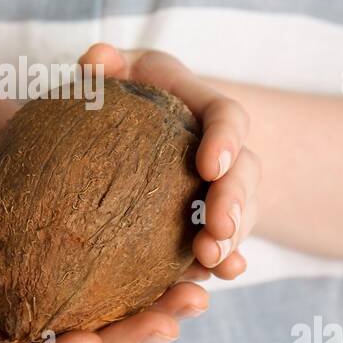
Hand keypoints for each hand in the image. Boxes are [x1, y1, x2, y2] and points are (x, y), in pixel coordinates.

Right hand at [0, 72, 213, 342]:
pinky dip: (157, 254)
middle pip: (75, 335)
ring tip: (201, 289)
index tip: (87, 342)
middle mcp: (17, 287)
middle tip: (175, 316)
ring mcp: (47, 263)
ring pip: (106, 303)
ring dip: (155, 304)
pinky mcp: (72, 231)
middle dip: (127, 336)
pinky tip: (198, 235)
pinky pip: (119, 254)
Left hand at [78, 43, 260, 279]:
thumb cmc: (118, 96)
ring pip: (243, 215)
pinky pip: (224, 245)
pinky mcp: (211, 224)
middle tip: (217, 228)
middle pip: (245, 173)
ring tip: (210, 263)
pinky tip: (210, 282)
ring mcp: (224, 190)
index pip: (228, 117)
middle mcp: (224, 149)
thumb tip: (97, 59)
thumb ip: (104, 67)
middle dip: (236, 202)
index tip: (209, 165)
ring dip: (230, 240)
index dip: (226, 139)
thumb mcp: (115, 75)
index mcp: (201, 106)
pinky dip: (221, 262)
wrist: (126, 134)